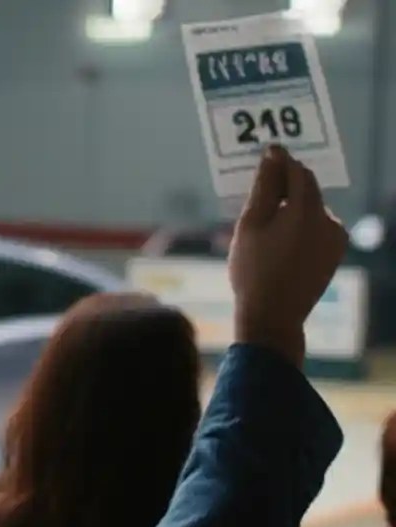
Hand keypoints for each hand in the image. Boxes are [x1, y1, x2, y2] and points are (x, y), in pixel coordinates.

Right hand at [228, 145, 347, 367]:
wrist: (272, 316)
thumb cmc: (253, 270)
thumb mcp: (249, 225)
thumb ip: (264, 188)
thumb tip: (273, 156)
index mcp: (307, 211)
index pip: (299, 172)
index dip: (283, 161)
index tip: (267, 152)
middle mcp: (329, 220)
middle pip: (308, 191)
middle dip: (286, 186)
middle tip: (261, 188)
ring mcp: (336, 239)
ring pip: (313, 210)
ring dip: (293, 207)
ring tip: (266, 221)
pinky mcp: (335, 254)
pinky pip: (318, 228)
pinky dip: (301, 225)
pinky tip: (280, 241)